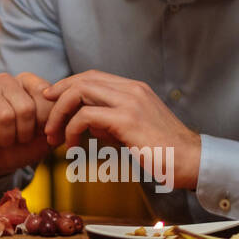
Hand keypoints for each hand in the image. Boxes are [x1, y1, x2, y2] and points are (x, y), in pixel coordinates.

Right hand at [0, 72, 55, 180]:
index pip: (45, 96)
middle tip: (17, 139)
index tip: (40, 134)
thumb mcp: (47, 137)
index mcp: (28, 82)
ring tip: (2, 140)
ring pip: (4, 116)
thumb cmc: (20, 147)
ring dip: (6, 139)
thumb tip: (70, 114)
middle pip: (25, 108)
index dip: (44, 122)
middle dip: (24, 133)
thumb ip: (62, 124)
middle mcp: (6, 81)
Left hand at [41, 71, 200, 189]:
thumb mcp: (134, 129)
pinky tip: (72, 146)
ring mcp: (130, 102)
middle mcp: (131, 89)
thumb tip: (89, 124)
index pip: (92, 77)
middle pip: (82, 80)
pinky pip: (86, 115)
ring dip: (60, 114)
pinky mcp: (127, 120)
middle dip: (57, 97)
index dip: (67, 86)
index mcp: (134, 88)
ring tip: (54, 137)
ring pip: (80, 92)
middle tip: (47, 121)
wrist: (192, 162)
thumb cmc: (164, 151)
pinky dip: (72, 129)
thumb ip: (111, 121)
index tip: (51, 102)